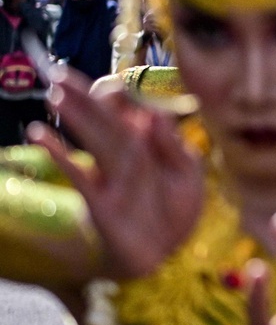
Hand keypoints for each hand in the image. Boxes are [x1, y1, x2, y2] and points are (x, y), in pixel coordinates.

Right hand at [27, 65, 202, 279]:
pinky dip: (60, 155)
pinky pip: (78, 174)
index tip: (111, 83)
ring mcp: (112, 176)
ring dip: (76, 117)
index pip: (133, 113)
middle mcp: (129, 156)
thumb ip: (174, 147)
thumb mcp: (187, 175)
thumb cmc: (176, 207)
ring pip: (94, 141)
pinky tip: (39, 134)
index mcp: (151, 146)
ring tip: (54, 95)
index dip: (121, 96)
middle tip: (59, 74)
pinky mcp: (100, 200)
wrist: (168, 250)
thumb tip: (156, 114)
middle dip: (86, 98)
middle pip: (107, 122)